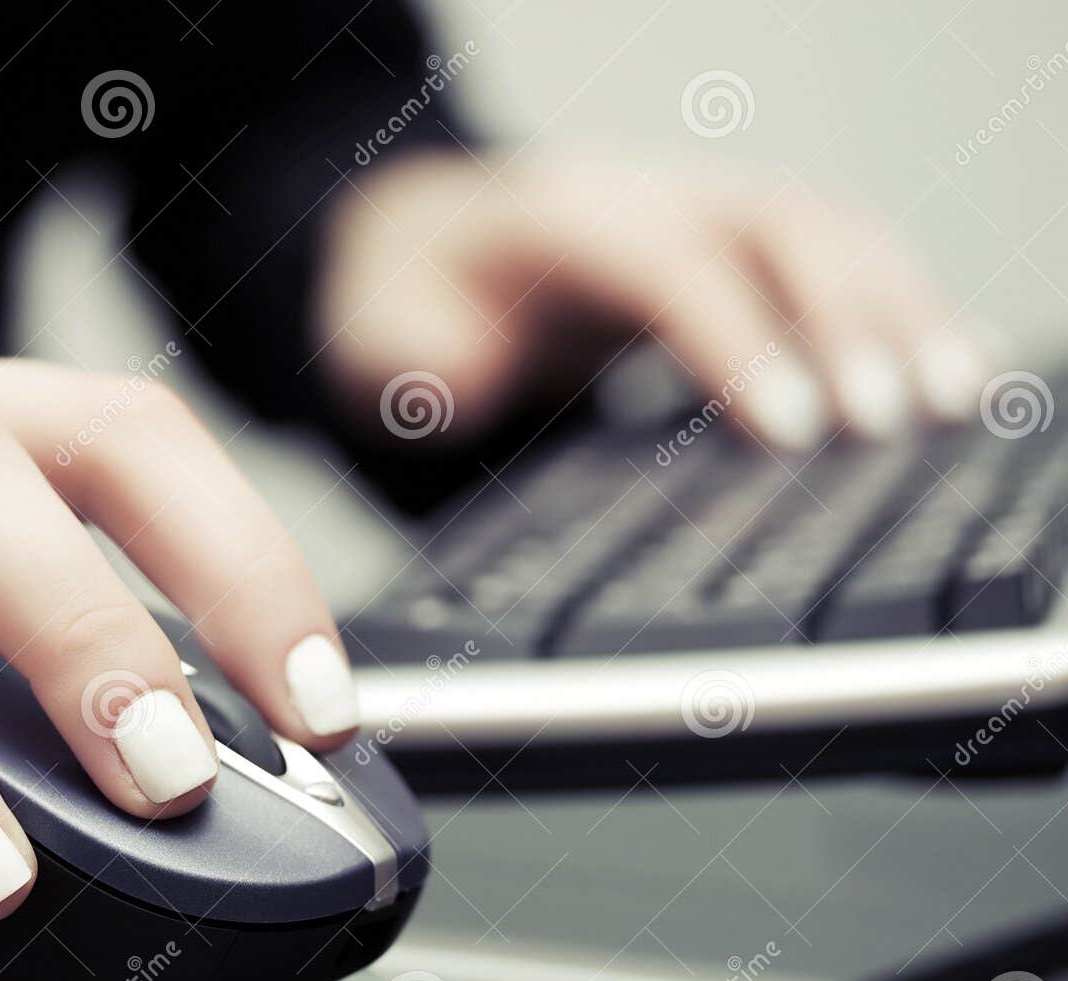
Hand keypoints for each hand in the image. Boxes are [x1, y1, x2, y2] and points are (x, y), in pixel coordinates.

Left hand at [316, 150, 994, 449]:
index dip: (737, 341)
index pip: (669, 263)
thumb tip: (463, 373)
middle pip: (774, 227)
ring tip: (956, 400)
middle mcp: (649, 198)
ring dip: (900, 311)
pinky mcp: (739, 250)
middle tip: (888, 422)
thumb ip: (407, 355)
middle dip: (843, 319)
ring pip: (828, 235)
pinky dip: (902, 308)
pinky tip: (955, 366)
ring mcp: (704, 214)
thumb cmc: (413, 300)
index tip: (791, 433)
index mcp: (561, 220)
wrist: (431, 243)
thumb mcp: (375, 333)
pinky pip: (839, 260)